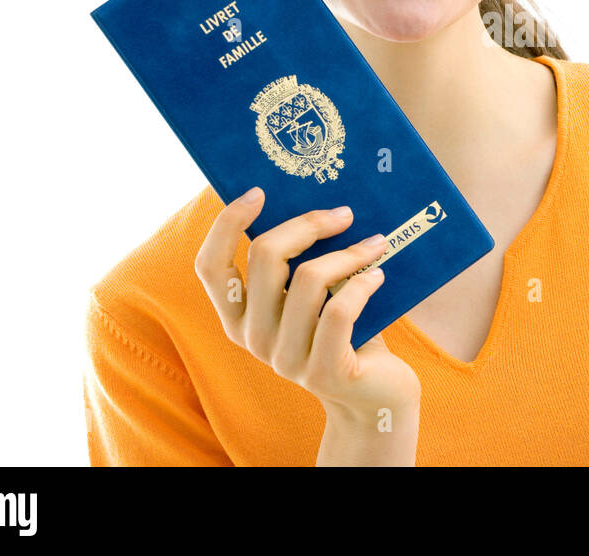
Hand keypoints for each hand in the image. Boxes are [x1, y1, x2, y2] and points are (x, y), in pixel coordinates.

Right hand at [194, 186, 421, 422]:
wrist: (375, 395)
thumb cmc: (345, 331)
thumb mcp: (311, 295)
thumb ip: (297, 262)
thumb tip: (316, 203)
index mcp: (238, 317)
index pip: (210, 267)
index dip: (227, 225)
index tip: (258, 192)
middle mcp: (252, 339)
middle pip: (266, 256)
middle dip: (309, 224)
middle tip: (345, 214)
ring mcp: (285, 359)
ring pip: (308, 279)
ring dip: (348, 253)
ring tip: (375, 246)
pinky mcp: (324, 372)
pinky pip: (339, 311)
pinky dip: (363, 284)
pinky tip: (378, 276)